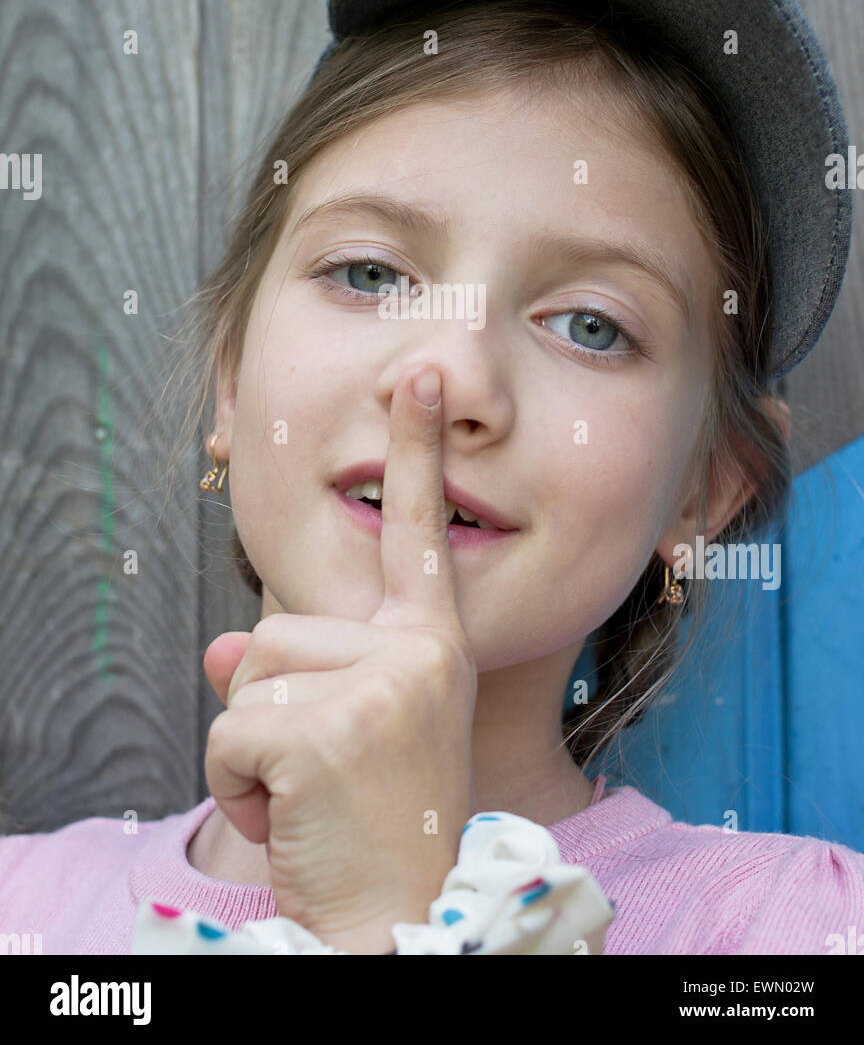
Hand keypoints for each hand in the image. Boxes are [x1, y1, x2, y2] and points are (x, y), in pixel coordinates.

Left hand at [202, 364, 477, 953]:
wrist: (401, 919)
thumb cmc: (380, 823)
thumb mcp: (353, 729)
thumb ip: (297, 670)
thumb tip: (221, 646)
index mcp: (433, 645)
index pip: (419, 534)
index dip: (419, 451)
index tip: (423, 375)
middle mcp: (417, 654)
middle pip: (276, 626)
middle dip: (272, 704)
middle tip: (328, 774)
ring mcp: (377, 689)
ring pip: (245, 674)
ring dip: (252, 745)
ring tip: (311, 795)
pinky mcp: (323, 730)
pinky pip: (226, 729)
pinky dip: (234, 782)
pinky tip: (289, 815)